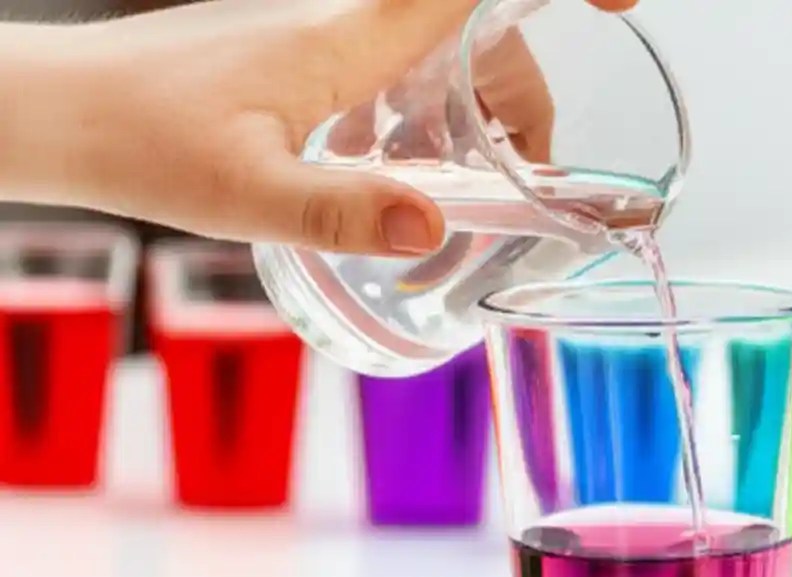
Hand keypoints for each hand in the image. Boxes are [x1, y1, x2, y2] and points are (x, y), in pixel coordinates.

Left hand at [0, 0, 635, 254]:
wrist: (62, 113)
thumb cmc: (141, 140)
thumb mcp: (245, 196)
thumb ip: (341, 213)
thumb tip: (433, 234)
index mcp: (353, 38)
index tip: (624, 3)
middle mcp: (350, 24)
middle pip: (483, 40)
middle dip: (527, 109)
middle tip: (528, 187)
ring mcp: (327, 38)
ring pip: (444, 58)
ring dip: (478, 121)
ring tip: (466, 202)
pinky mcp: (306, 57)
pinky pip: (401, 70)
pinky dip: (430, 119)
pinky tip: (401, 176)